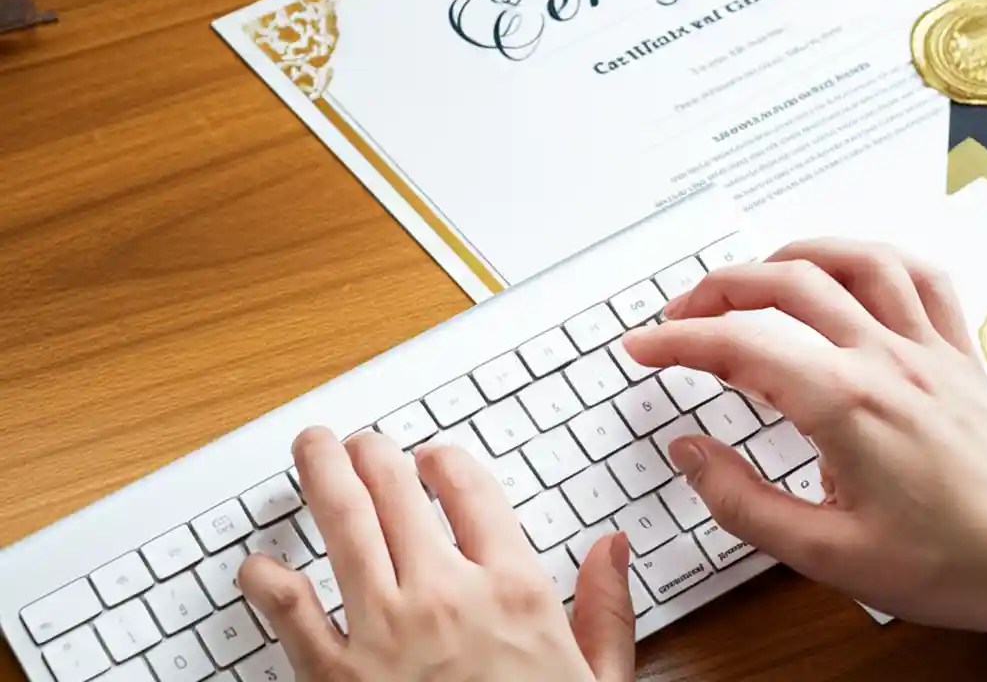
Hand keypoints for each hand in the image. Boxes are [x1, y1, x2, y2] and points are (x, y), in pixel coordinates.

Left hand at [238, 428, 634, 680]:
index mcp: (513, 591)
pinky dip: (265, 578)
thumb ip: (605, 611)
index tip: (433, 459)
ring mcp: (386, 631)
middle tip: (361, 445)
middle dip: (374, 453)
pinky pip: (289, 609)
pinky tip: (258, 565)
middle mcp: (446, 596)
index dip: (444, 461)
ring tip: (312, 449)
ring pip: (343, 522)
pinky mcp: (336, 676)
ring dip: (322, 473)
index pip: (470, 490)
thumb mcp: (595, 681)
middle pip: (397, 489)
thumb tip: (612, 550)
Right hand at [624, 238, 986, 638]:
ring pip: (855, 260)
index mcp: (848, 406)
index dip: (679, 340)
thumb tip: (690, 453)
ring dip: (793, 255)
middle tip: (681, 316)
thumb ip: (742, 502)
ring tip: (754, 276)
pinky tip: (851, 270)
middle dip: (719, 288)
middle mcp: (888, 361)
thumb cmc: (948, 564)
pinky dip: (876, 259)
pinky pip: (922, 277)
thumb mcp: (825, 554)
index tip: (644, 347)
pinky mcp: (959, 354)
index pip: (740, 346)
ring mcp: (929, 350)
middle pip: (787, 283)